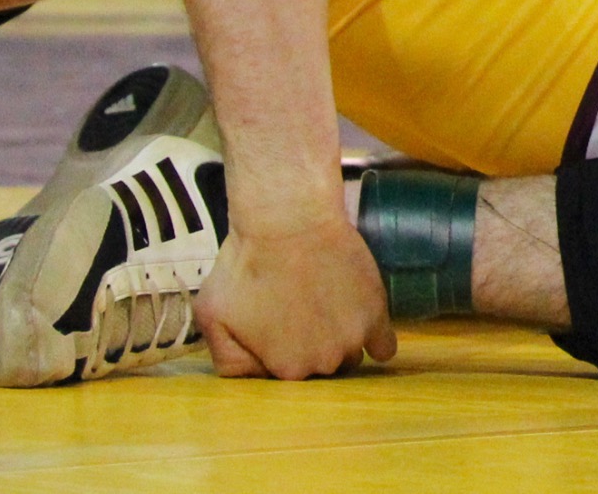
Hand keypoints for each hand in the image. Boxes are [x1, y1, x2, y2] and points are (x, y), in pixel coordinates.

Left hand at [197, 219, 395, 379]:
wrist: (289, 221)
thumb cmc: (246, 264)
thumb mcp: (211, 315)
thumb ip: (228, 360)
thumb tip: (254, 377)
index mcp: (285, 370)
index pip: (285, 376)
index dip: (277, 351)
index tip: (274, 326)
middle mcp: (323, 363)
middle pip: (318, 367)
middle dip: (309, 346)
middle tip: (299, 311)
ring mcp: (354, 338)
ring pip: (349, 354)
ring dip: (340, 340)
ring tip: (326, 306)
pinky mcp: (377, 314)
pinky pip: (385, 347)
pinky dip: (377, 341)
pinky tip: (364, 326)